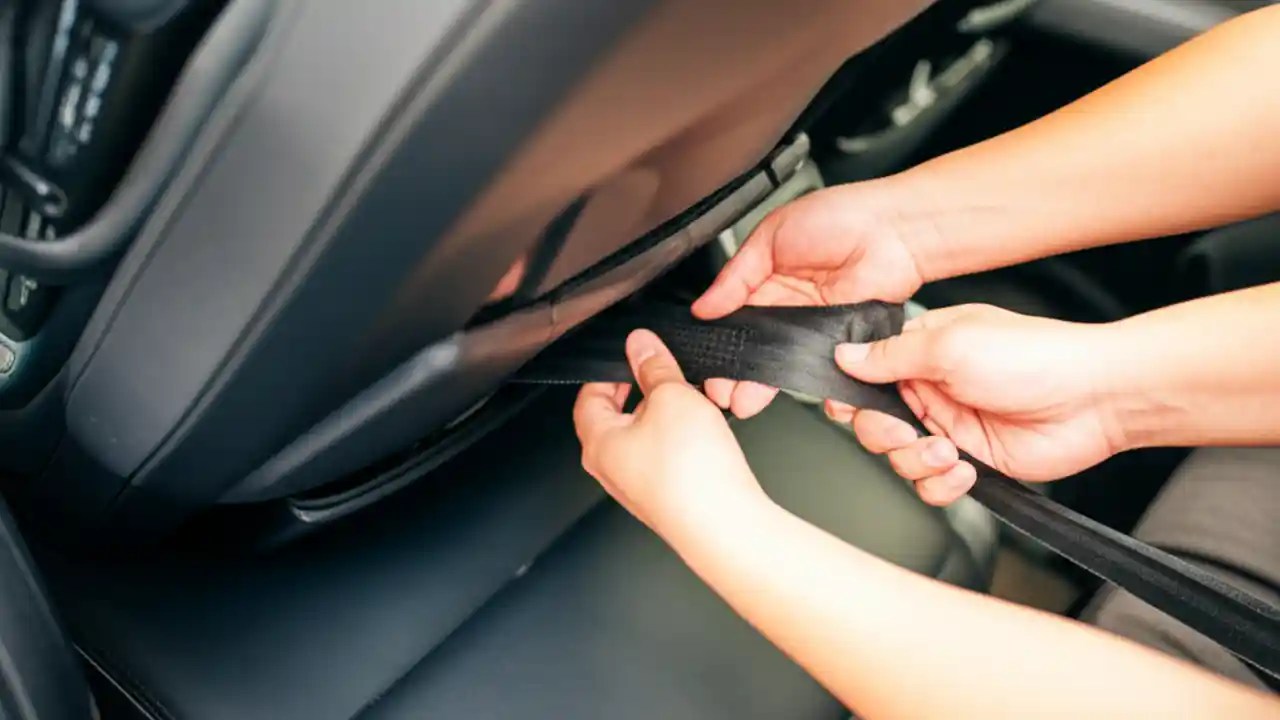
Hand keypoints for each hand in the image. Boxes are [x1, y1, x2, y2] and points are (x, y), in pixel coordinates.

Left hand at [573, 329, 767, 540]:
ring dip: (661, 415)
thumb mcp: (672, 397)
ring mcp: (638, 488)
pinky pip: (663, 459)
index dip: (608, 372)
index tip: (630, 356)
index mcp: (598, 443)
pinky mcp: (666, 498)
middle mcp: (612, 469)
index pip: (587, 397)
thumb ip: (654, 366)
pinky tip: (701, 434)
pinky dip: (676, 439)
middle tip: (660, 374)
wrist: (725, 527)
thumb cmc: (691, 472)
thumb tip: (640, 345)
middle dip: (637, 391)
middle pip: (614, 418)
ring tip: (686, 401)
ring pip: (641, 438)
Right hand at [692, 180, 926, 418]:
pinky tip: (787, 389)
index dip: (721, 341)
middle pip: (758, 346)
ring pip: (784, 361)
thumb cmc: (840, 216)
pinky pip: (821, 365)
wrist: (895, 229)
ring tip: (744, 399)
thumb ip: (736, 275)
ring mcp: (816, 326)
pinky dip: (808, 379)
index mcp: (768, 280)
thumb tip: (705, 306)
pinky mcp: (842, 341)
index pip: (735, 318)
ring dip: (764, 382)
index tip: (707, 363)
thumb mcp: (771, 235)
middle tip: (722, 391)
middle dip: (737, 372)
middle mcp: (791, 306)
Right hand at [834, 304, 1126, 505]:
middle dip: (883, 433)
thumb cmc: (1035, 357)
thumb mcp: (950, 345)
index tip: (848, 406)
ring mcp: (949, 426)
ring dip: (917, 460)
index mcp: (922, 350)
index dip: (851, 394)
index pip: (864, 373)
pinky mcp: (970, 461)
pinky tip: (965, 469)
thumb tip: (843, 356)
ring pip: (899, 458)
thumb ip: (890, 355)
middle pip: (872, 422)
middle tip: (905, 430)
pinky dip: (942, 484)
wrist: (1094, 399)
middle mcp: (931, 389)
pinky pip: (932, 485)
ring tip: (948, 451)